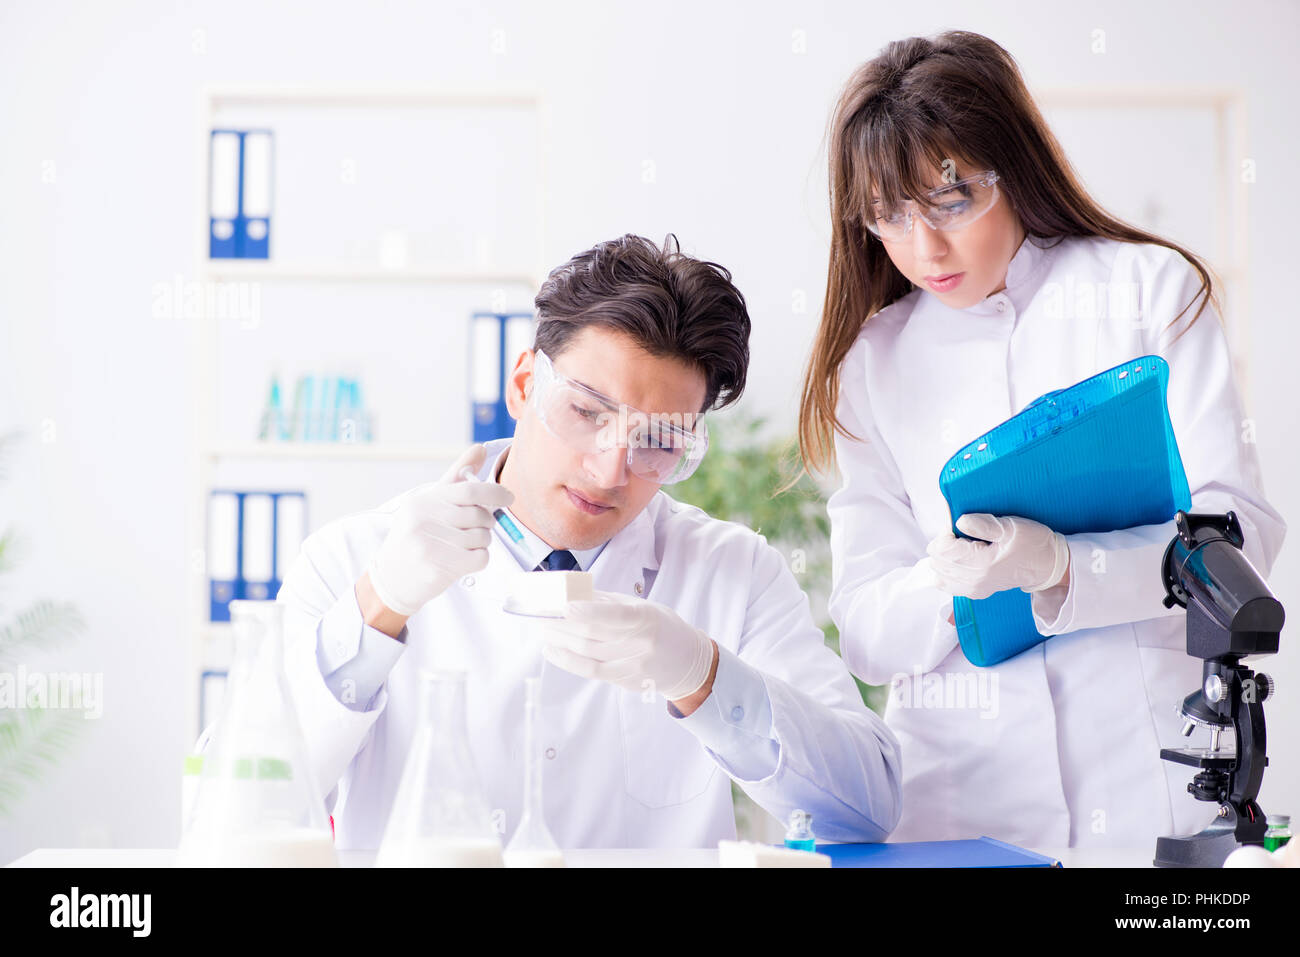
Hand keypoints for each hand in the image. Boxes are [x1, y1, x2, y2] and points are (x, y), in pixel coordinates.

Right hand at [367, 444, 513, 616]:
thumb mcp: (431, 503)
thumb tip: (480, 448)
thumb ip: (456, 477)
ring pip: (482, 538)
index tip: (508, 497)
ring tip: (462, 547)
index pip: (469, 491)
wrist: (392, 578)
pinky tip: (463, 560)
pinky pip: (480, 558)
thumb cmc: (417, 536)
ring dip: (481, 543)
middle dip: (486, 523)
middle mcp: (423, 519)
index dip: (495, 492)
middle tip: (476, 530)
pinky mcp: (437, 567)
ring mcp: (428, 544)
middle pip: (479, 516)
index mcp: (423, 501)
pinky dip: (479, 560)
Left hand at [538, 591, 716, 702]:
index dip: (588, 612)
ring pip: (587, 654)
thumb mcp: (643, 607)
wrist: (687, 662)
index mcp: (646, 617)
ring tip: (543, 631)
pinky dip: (567, 660)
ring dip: (559, 642)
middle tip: (540, 616)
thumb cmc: (660, 627)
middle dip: (561, 626)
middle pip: (593, 636)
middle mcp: (641, 643)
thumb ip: (608, 602)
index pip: (614, 615)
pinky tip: (553, 651)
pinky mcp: (626, 681)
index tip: (564, 606)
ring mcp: (633, 666)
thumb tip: (572, 593)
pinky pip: (591, 671)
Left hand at [926, 513, 1069, 600]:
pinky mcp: (973, 592)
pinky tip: (960, 559)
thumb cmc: (1032, 544)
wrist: (1047, 566)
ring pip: (937, 572)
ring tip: (964, 546)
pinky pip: (944, 582)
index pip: (942, 548)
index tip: (960, 524)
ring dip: (944, 556)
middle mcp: (973, 581)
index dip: (945, 531)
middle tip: (964, 534)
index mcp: (981, 564)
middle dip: (944, 543)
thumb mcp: (1011, 527)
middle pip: (936, 559)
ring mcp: (972, 590)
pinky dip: (946, 568)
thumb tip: (959, 522)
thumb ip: (983, 524)